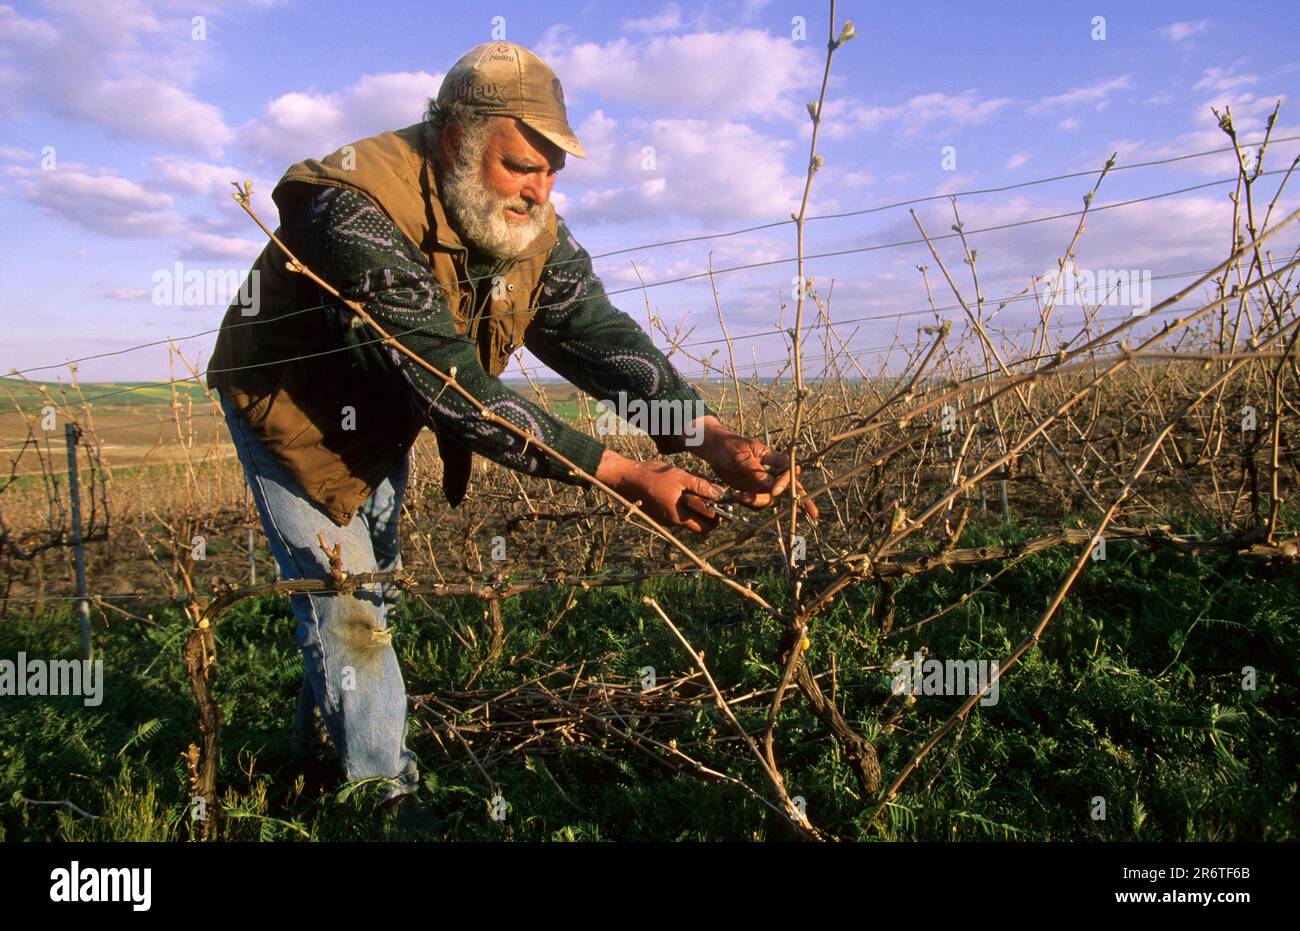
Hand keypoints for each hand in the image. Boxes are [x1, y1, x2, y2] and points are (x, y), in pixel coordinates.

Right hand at [595, 449, 723, 535]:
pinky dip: (685, 505)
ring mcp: (666, 519)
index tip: (723, 504)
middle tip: (714, 501)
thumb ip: (701, 486)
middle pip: (699, 526)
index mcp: (679, 516)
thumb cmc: (654, 477)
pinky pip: (678, 513)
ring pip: (689, 518)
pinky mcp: (660, 514)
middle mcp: (673, 522)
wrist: (628, 479)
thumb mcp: (681, 477)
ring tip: (697, 490)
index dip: (717, 517)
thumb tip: (720, 492)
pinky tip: (683, 489)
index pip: (705, 526)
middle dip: (709, 516)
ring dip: (696, 508)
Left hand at [695, 416, 818, 519]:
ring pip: (773, 499)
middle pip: (790, 488)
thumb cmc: (729, 446)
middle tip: (813, 514)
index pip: (789, 470)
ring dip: (761, 502)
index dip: (786, 482)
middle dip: (802, 500)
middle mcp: (771, 472)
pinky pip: (758, 503)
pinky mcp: (752, 491)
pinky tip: (739, 498)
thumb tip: (772, 487)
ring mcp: (762, 483)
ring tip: (743, 497)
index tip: (773, 490)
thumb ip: (757, 472)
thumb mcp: (742, 457)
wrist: (713, 450)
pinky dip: (751, 504)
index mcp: (772, 458)